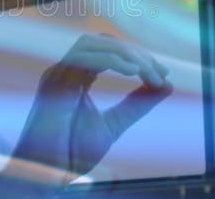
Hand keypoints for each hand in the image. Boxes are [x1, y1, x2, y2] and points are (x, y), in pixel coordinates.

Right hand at [7, 33, 171, 188]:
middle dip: (133, 52)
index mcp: (75, 78)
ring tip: (147, 71)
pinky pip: (82, 59)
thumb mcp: (113, 125)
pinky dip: (110, 60)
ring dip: (123, 52)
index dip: (136, 56)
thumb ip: (136, 105)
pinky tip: (133, 71)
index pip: (106, 51)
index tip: (163, 74)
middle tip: (159, 71)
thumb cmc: (72, 153)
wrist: (47, 174)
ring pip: (90, 44)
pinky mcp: (53, 85)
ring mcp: (56, 75)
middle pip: (100, 42)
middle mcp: (64, 71)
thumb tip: (167, 85)